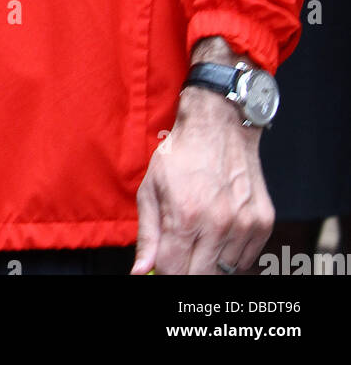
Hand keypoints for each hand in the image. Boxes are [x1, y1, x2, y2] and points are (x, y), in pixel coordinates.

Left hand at [131, 86, 274, 274]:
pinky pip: (246, 260)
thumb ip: (148, 235)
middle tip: (182, 252)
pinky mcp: (263, 222)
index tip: (164, 265)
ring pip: (225, 271)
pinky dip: (232, 255)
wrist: (219, 126)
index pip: (173, 272)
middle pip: (200, 277)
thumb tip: (141, 273)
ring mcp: (244, 224)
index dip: (165, 273)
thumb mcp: (151, 188)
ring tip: (201, 235)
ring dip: (210, 262)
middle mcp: (217, 223)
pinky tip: (221, 233)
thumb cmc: (181, 156)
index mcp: (185, 215)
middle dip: (186, 269)